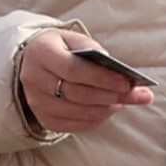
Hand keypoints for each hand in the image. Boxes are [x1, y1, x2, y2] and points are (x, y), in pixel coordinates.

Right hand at [16, 33, 142, 136]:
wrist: (33, 61)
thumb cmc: (61, 49)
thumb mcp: (74, 39)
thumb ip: (93, 50)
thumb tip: (118, 70)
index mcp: (41, 53)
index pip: (73, 70)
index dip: (101, 79)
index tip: (126, 83)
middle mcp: (34, 79)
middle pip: (76, 94)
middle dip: (108, 96)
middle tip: (133, 95)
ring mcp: (36, 102)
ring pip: (75, 112)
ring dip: (103, 109)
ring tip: (122, 102)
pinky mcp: (43, 118)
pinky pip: (72, 125)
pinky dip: (93, 120)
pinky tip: (107, 111)